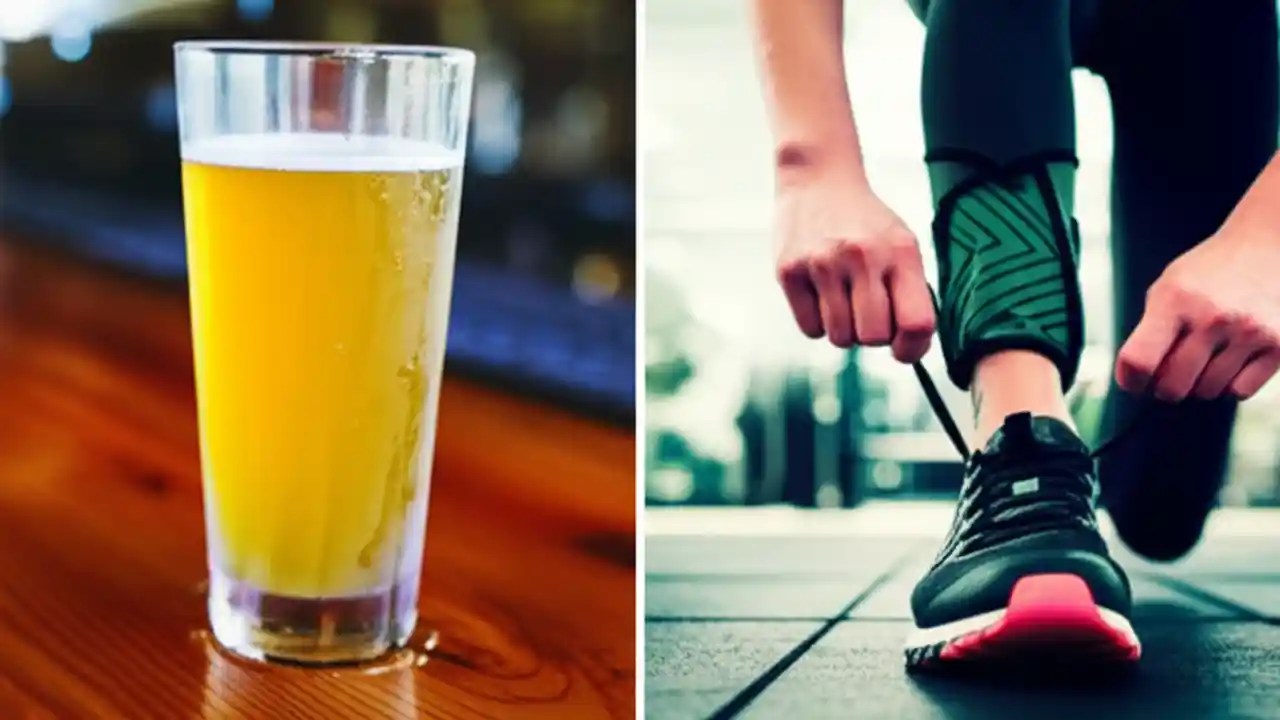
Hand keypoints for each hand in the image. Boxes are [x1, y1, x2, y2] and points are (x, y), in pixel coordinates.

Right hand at [773, 176, 934, 361]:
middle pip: (874, 337)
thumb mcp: (900, 246)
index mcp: (900, 251)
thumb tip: (908, 351)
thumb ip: (909, 294)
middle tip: (867, 312)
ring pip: (840, 338)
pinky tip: (820, 294)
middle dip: (873, 335)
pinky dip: (818, 322)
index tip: (903, 348)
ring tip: (843, 298)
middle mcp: (862, 256)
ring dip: (844, 329)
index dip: (913, 348)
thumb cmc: (866, 226)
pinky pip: (811, 329)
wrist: (818, 180)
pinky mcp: (789, 271)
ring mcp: (822, 263)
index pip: (916, 322)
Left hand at [1116, 232, 1279, 400]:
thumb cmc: (1210, 271)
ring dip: (1199, 384)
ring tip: (1203, 360)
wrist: (1268, 245)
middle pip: (1173, 386)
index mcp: (1175, 299)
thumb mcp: (1168, 287)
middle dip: (1164, 388)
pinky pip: (1240, 391)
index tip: (1134, 383)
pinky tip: (1230, 361)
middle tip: (1169, 376)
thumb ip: (1150, 329)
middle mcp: (1212, 317)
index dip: (1131, 381)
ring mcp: (1248, 332)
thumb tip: (1135, 378)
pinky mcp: (1279, 344)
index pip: (1140, 360)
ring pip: (1207, 391)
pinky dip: (1231, 385)